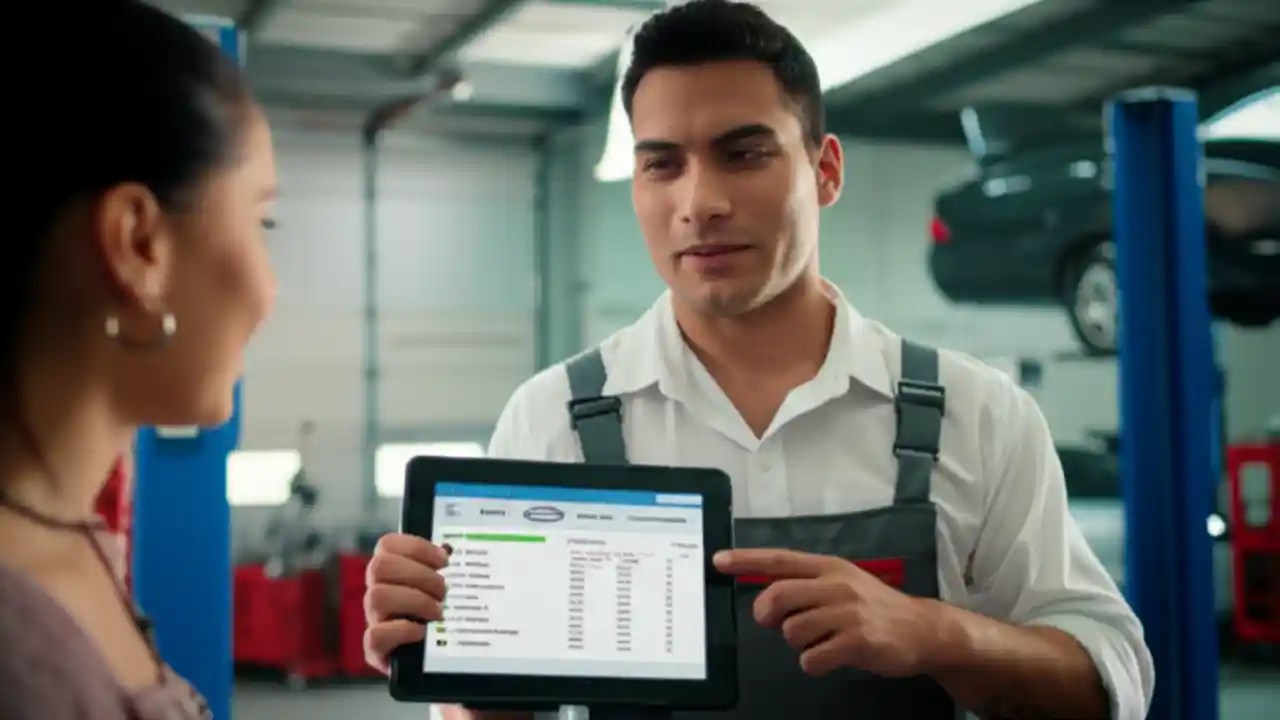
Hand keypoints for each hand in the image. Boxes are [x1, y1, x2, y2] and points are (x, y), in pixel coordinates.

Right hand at [362, 533, 449, 673]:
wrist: (441, 658)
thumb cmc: (444, 617)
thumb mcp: (447, 588)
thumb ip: (448, 570)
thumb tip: (455, 551)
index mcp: (393, 572)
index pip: (388, 544)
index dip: (416, 547)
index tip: (444, 559)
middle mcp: (378, 592)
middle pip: (379, 566)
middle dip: (418, 574)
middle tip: (443, 590)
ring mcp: (375, 620)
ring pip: (377, 596)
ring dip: (414, 601)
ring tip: (438, 612)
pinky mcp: (376, 650)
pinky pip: (376, 635)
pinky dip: (402, 631)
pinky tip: (422, 632)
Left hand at [713, 548, 945, 678]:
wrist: (923, 629)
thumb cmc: (876, 607)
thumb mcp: (844, 583)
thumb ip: (807, 586)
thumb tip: (766, 603)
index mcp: (829, 567)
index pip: (779, 559)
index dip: (746, 560)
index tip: (717, 561)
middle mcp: (836, 584)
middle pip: (778, 595)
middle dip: (767, 614)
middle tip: (774, 624)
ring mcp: (848, 613)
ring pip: (792, 631)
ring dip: (798, 643)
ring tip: (821, 641)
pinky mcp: (858, 641)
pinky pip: (812, 658)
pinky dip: (814, 663)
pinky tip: (832, 657)